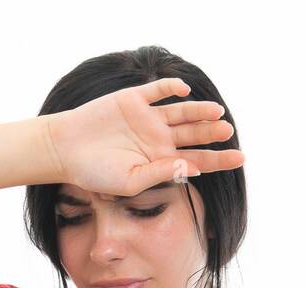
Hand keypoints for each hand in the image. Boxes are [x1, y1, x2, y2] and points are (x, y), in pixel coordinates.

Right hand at [43, 77, 243, 196]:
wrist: (65, 150)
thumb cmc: (95, 173)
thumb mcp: (130, 182)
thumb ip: (161, 173)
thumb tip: (192, 167)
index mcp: (161, 161)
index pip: (198, 160)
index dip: (220, 159)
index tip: (241, 158)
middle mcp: (159, 138)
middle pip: (194, 134)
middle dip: (213, 132)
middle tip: (228, 131)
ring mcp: (148, 117)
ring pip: (182, 112)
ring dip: (200, 111)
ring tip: (218, 113)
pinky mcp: (133, 99)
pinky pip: (157, 90)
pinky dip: (171, 88)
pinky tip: (184, 90)